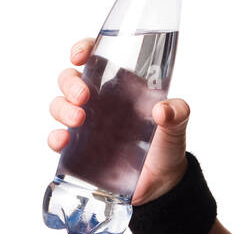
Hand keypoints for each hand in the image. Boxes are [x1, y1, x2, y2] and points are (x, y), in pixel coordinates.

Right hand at [48, 36, 191, 205]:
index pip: (97, 58)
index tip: (78, 56)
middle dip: (69, 83)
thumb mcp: (177, 127)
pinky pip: (58, 139)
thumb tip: (163, 110)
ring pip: (60, 105)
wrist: (161, 184)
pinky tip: (62, 141)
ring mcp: (87, 125)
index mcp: (122, 87)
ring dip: (62, 108)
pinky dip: (55, 137)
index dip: (83, 50)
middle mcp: (100, 102)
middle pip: (71, 79)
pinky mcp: (80, 150)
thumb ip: (178, 114)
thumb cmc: (167, 146)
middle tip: (83, 97)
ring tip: (78, 120)